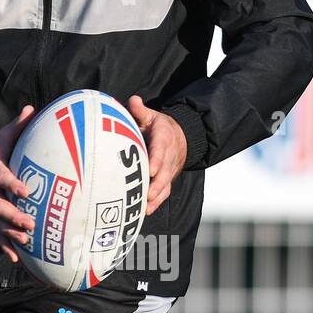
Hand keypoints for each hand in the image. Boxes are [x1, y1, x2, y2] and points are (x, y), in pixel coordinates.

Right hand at [0, 105, 38, 262]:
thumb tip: (33, 109)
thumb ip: (18, 126)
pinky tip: (17, 258)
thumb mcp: (1, 136)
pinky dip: (5, 245)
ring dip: (11, 234)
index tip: (26, 191)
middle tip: (30, 224)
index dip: (12, 184)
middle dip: (13, 216)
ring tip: (27, 241)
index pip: (1, 176)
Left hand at [127, 95, 186, 214]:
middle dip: (157, 184)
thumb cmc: (159, 127)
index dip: (157, 160)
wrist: (181, 138)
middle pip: (165, 172)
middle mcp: (169, 156)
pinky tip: (144, 212)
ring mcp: (170, 169)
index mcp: (164, 138)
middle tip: (146, 194)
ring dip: (156, 197)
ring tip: (144, 207)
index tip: (150, 170)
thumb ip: (140, 110)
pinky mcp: (168, 179)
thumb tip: (132, 100)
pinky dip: (156, 202)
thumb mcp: (152, 116)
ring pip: (166, 185)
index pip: (161, 150)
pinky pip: (164, 192)